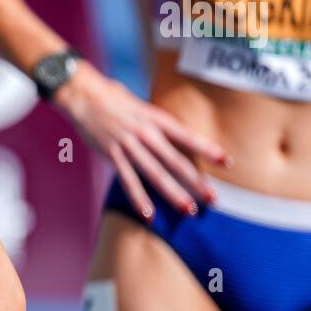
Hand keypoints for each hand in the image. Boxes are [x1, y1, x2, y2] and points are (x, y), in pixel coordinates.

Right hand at [51, 63, 231, 218]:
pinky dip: (138, 199)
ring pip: (155, 174)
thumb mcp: (142, 106)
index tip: (227, 162)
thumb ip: (157, 124)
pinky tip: (149, 215)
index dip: (208, 149)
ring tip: (188, 210)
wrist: (84, 94)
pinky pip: (127, 180)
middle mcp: (145, 132)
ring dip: (173, 193)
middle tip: (213, 199)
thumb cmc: (114, 99)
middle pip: (176, 161)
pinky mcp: (112, 154)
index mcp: (156, 118)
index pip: (188, 136)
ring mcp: (128, 144)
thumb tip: (173, 138)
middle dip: (196, 181)